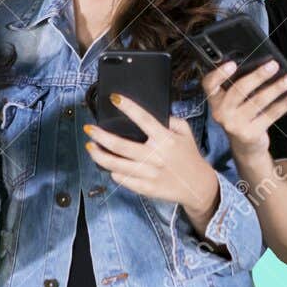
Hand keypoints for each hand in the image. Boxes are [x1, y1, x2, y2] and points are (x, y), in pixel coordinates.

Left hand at [83, 94, 218, 220]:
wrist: (198, 186)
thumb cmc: (189, 156)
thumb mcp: (185, 133)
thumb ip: (171, 120)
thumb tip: (152, 112)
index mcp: (166, 140)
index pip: (144, 119)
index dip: (128, 107)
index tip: (114, 98)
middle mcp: (156, 157)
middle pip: (120, 146)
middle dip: (100, 136)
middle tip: (89, 128)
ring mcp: (149, 174)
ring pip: (116, 165)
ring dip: (98, 155)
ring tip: (90, 146)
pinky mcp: (146, 189)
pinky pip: (122, 179)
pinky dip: (113, 171)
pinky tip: (108, 165)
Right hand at [201, 59, 286, 159]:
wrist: (245, 148)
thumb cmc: (241, 116)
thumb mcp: (234, 103)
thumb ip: (240, 87)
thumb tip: (264, 66)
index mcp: (215, 100)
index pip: (209, 84)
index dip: (219, 74)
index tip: (232, 63)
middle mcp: (221, 113)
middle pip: (239, 89)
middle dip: (258, 75)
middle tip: (274, 65)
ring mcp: (235, 125)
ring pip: (259, 101)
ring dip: (277, 87)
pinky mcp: (250, 134)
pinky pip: (271, 114)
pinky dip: (286, 102)